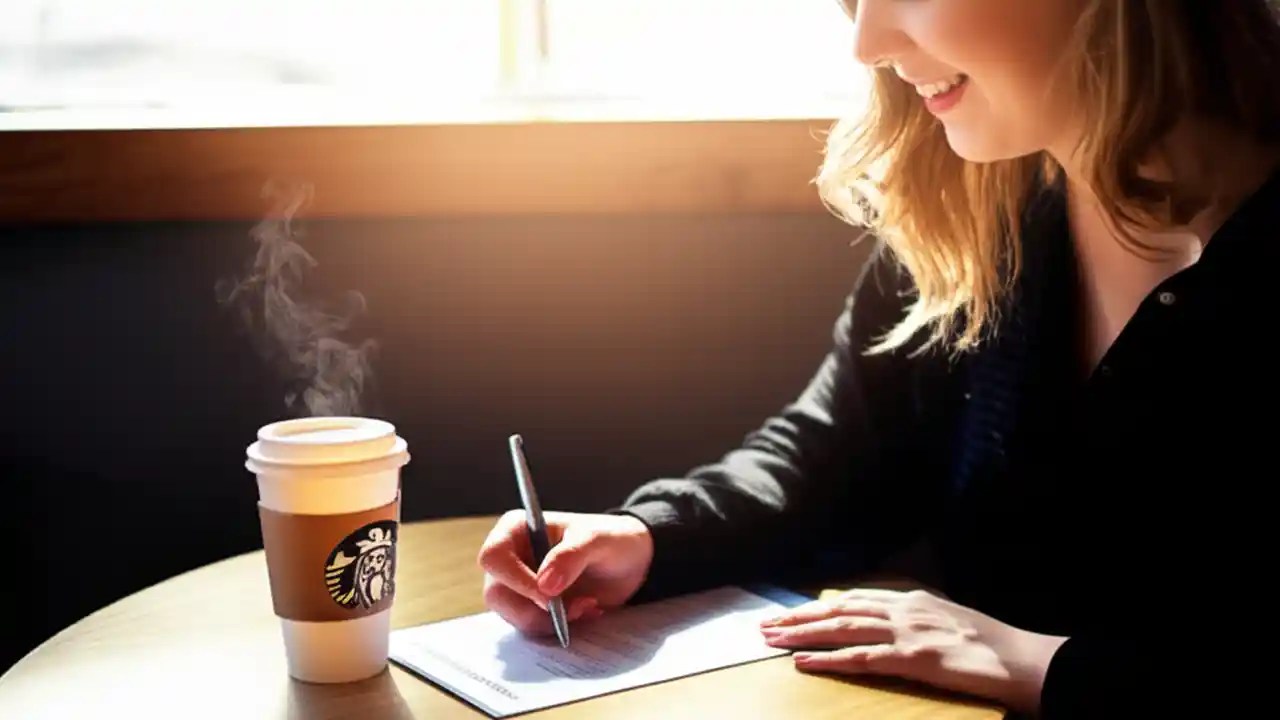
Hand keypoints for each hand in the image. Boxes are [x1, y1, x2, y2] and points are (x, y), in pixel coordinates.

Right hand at [477, 510, 654, 636]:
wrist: (630, 562)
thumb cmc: (610, 539)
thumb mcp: (596, 541)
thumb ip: (570, 556)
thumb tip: (545, 585)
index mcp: (516, 530)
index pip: (494, 558)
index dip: (515, 580)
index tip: (548, 595)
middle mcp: (510, 558)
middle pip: (496, 594)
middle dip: (533, 609)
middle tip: (572, 608)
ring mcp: (518, 586)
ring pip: (513, 616)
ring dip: (548, 621)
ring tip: (585, 606)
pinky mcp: (531, 608)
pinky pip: (531, 628)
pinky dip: (557, 628)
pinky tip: (584, 612)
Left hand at [759, 588, 1066, 712]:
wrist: (1021, 658)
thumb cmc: (990, 644)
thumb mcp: (948, 618)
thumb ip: (915, 617)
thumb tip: (887, 622)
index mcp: (912, 598)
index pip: (854, 598)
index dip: (818, 605)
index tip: (791, 612)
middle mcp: (904, 609)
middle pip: (838, 609)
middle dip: (799, 617)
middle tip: (766, 625)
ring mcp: (906, 632)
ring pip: (841, 628)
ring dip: (802, 634)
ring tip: (772, 639)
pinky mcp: (912, 658)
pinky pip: (860, 658)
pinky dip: (828, 659)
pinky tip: (804, 662)